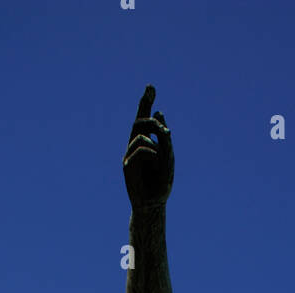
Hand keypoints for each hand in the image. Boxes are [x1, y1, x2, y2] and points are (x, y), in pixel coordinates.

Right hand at [124, 85, 173, 209]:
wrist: (153, 204)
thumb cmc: (161, 183)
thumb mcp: (168, 158)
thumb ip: (164, 138)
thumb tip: (160, 113)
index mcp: (148, 143)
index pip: (145, 119)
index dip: (146, 102)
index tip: (150, 86)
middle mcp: (137, 146)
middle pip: (139, 121)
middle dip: (151, 119)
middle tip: (166, 131)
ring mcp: (129, 154)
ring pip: (140, 134)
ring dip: (156, 146)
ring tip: (160, 162)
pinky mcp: (126, 164)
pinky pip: (140, 149)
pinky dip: (152, 155)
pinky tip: (154, 166)